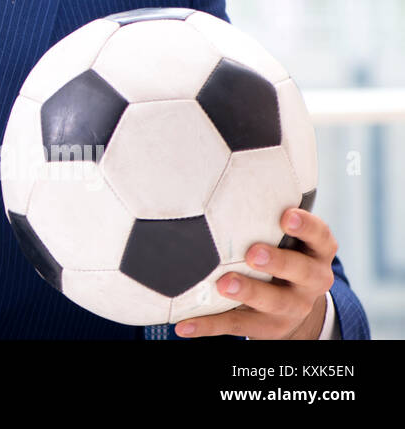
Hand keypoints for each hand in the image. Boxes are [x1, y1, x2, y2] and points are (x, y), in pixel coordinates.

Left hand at [174, 207, 335, 338]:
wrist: (293, 306)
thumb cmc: (281, 254)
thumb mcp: (287, 238)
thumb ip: (266, 214)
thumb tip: (218, 175)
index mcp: (315, 253)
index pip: (321, 237)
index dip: (307, 226)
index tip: (287, 215)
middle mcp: (311, 280)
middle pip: (301, 271)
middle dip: (278, 261)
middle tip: (254, 253)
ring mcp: (292, 306)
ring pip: (273, 302)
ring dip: (248, 292)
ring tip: (223, 284)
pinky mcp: (269, 327)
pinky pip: (237, 325)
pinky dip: (208, 325)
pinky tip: (183, 325)